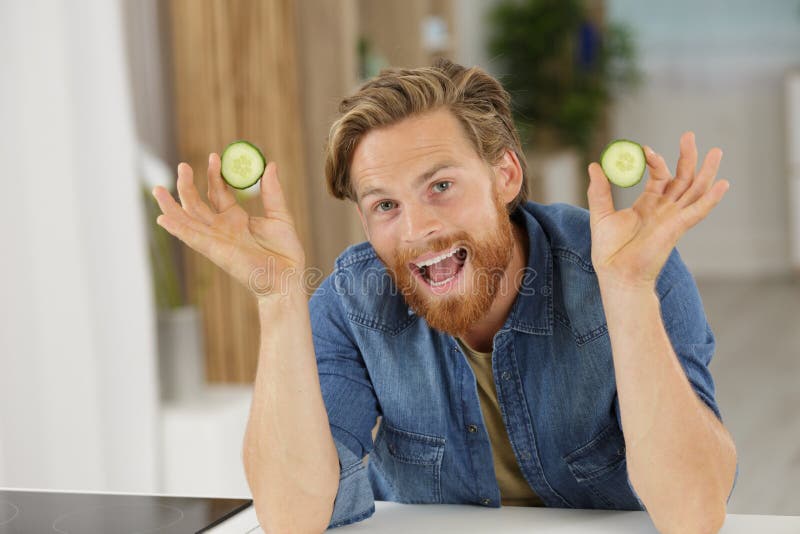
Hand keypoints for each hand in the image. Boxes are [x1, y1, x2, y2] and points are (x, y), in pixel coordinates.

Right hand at [152, 153, 305, 299]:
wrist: (287, 279)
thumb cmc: (286, 253)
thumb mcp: (281, 216)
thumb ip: (273, 192)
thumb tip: (270, 165)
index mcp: (236, 219)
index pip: (218, 193)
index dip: (214, 175)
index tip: (214, 156)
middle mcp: (222, 229)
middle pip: (197, 204)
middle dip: (188, 185)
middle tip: (183, 165)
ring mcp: (216, 239)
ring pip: (187, 220)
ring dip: (172, 205)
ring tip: (157, 188)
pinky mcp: (215, 251)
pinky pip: (192, 238)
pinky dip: (177, 228)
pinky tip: (162, 218)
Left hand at [586, 132, 728, 290]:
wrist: (617, 273)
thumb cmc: (609, 250)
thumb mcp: (601, 214)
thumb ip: (599, 190)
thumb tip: (595, 164)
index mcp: (648, 205)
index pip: (659, 177)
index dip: (655, 161)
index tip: (645, 149)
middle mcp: (664, 210)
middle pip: (682, 179)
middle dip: (688, 157)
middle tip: (689, 135)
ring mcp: (673, 218)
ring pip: (695, 190)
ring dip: (706, 172)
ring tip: (716, 151)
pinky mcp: (677, 228)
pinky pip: (698, 211)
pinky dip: (711, 198)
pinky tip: (723, 184)